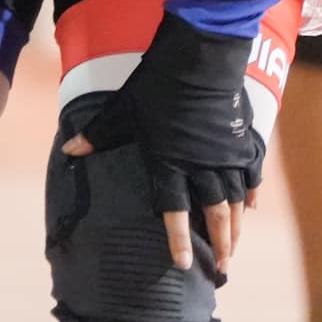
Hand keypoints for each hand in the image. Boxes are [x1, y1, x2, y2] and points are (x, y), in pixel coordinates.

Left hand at [61, 13, 260, 275]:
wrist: (200, 54)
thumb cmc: (157, 82)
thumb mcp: (123, 110)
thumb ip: (99, 136)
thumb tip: (70, 150)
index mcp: (170, 162)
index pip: (174, 211)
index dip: (179, 240)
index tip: (186, 264)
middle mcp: (201, 165)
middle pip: (213, 214)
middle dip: (218, 243)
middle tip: (222, 267)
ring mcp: (226, 152)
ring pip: (234, 200)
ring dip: (235, 226)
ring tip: (234, 247)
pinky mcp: (242, 138)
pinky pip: (251, 173)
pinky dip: (251, 192)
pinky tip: (249, 206)